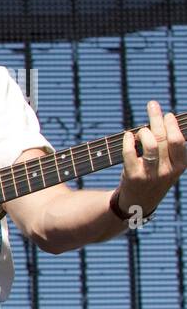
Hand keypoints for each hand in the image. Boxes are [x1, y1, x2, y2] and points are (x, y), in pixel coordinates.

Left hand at [117, 100, 186, 218]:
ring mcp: (151, 174)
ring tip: (140, 129)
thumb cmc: (153, 178)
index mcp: (180, 166)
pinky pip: (130, 153)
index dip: (173, 125)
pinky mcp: (133, 176)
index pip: (179, 141)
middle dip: (157, 118)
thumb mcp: (168, 166)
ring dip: (144, 131)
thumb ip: (169, 148)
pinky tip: (128, 135)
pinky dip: (128, 141)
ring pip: (150, 145)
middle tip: (152, 104)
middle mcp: (167, 170)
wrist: (137, 203)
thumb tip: (164, 120)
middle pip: (164, 138)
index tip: (168, 114)